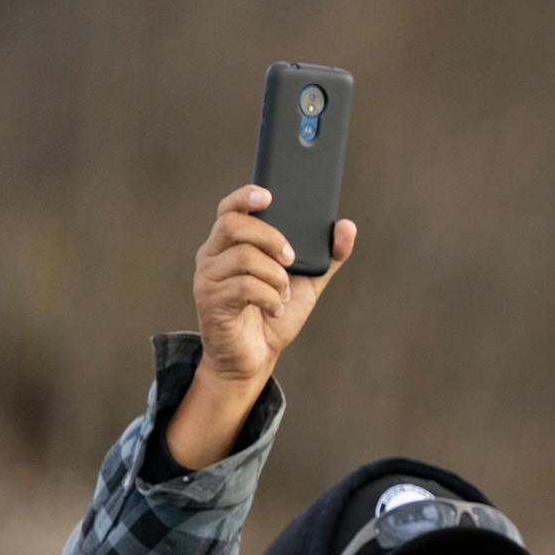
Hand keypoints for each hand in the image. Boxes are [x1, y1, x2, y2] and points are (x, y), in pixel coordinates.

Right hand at [192, 184, 354, 382]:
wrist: (255, 357)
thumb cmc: (274, 315)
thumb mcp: (306, 283)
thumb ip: (326, 256)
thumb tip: (347, 226)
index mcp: (232, 245)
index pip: (230, 209)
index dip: (245, 197)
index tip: (269, 196)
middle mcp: (213, 255)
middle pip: (233, 224)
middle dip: (271, 238)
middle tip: (291, 260)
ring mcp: (208, 277)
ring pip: (244, 257)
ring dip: (276, 277)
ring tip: (283, 294)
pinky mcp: (210, 300)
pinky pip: (244, 286)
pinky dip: (270, 298)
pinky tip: (275, 308)